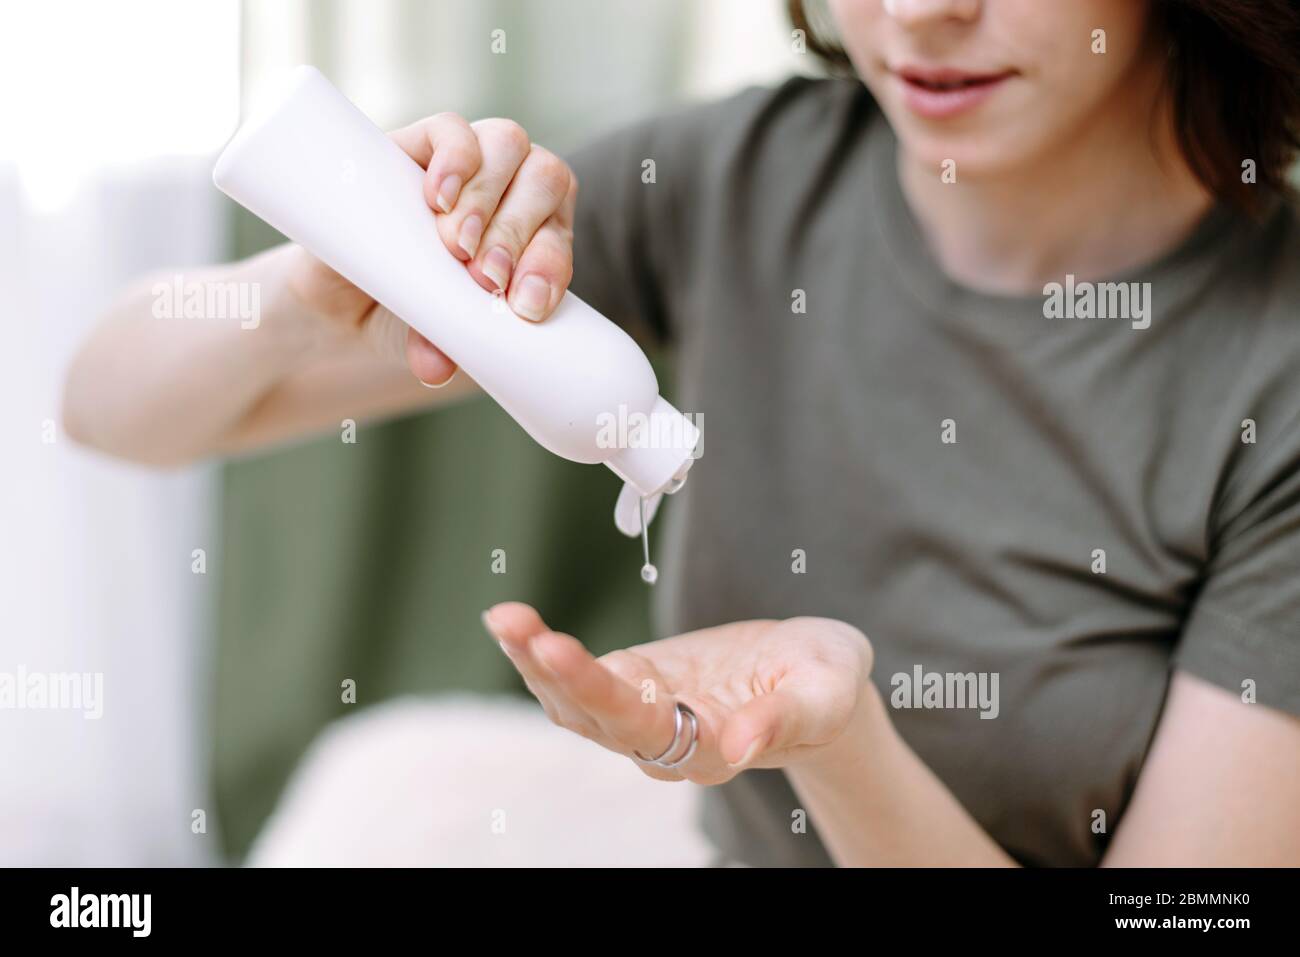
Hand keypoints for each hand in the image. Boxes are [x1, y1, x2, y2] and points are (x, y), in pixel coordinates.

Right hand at [283, 113, 576, 385]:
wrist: (338, 286)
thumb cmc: (400, 309)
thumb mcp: (419, 337)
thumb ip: (431, 347)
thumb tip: (435, 369)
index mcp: (532, 239)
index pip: (560, 238)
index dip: (551, 266)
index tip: (525, 304)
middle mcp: (510, 191)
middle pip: (545, 182)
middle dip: (519, 233)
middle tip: (483, 277)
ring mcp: (469, 162)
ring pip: (509, 146)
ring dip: (488, 196)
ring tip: (455, 245)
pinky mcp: (421, 142)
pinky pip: (454, 129)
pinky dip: (456, 155)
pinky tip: (439, 194)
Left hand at [481, 603, 873, 784]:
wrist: (812, 676)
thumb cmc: (824, 683)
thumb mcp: (827, 692)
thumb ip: (787, 718)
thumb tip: (740, 745)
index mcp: (711, 750)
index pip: (645, 728)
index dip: (600, 692)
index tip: (564, 652)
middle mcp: (666, 743)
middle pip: (594, 716)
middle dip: (551, 670)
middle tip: (515, 623)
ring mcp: (641, 714)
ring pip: (573, 702)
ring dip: (533, 661)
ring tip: (504, 617)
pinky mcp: (630, 683)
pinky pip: (575, 679)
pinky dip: (540, 652)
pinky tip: (512, 624)